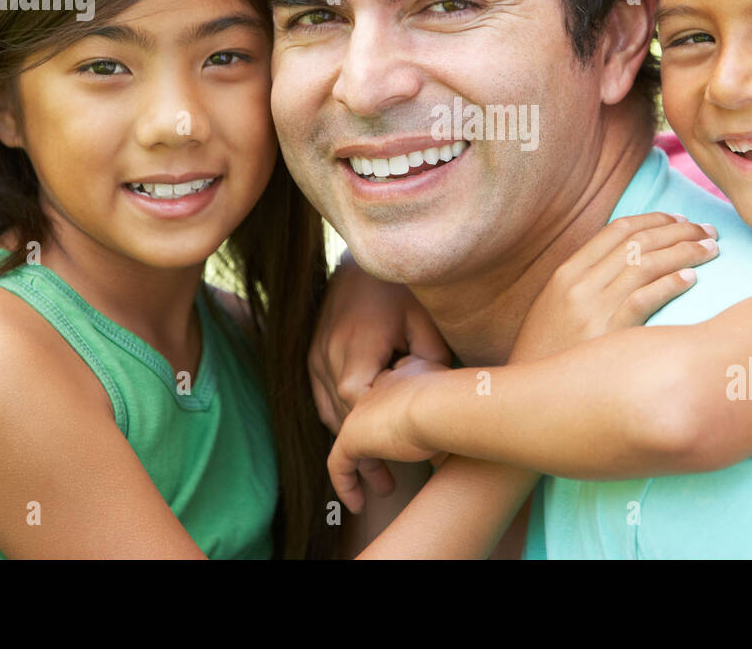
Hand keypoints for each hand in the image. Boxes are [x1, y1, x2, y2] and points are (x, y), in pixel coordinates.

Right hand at [309, 252, 450, 496]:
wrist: (360, 263)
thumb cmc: (399, 290)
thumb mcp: (424, 318)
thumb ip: (429, 357)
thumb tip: (439, 398)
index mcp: (355, 345)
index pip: (357, 400)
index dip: (376, 429)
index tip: (402, 454)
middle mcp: (326, 354)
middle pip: (340, 417)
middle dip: (363, 454)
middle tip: (387, 489)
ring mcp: (314, 357)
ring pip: (327, 413)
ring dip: (348, 444)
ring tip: (374, 479)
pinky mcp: (311, 358)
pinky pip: (321, 400)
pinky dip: (340, 423)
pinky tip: (360, 443)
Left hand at [328, 355, 449, 512]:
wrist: (445, 405)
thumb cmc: (466, 409)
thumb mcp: (463, 413)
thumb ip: (453, 424)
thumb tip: (451, 452)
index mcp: (412, 372)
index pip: (401, 392)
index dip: (405, 417)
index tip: (414, 439)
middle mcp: (385, 385)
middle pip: (378, 413)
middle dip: (386, 440)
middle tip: (401, 463)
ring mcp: (365, 408)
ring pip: (360, 438)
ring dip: (371, 467)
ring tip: (385, 490)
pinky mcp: (352, 434)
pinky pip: (339, 463)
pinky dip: (346, 484)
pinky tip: (357, 505)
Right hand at [510, 211, 717, 362]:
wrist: (531, 394)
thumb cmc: (548, 354)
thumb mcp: (555, 308)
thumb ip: (586, 283)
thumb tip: (626, 266)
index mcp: (567, 272)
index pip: (617, 229)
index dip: (654, 219)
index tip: (680, 220)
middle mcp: (580, 284)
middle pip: (638, 241)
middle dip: (679, 231)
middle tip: (708, 231)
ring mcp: (593, 308)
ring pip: (646, 264)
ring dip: (684, 252)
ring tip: (711, 250)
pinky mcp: (608, 335)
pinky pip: (644, 298)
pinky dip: (671, 283)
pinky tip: (692, 279)